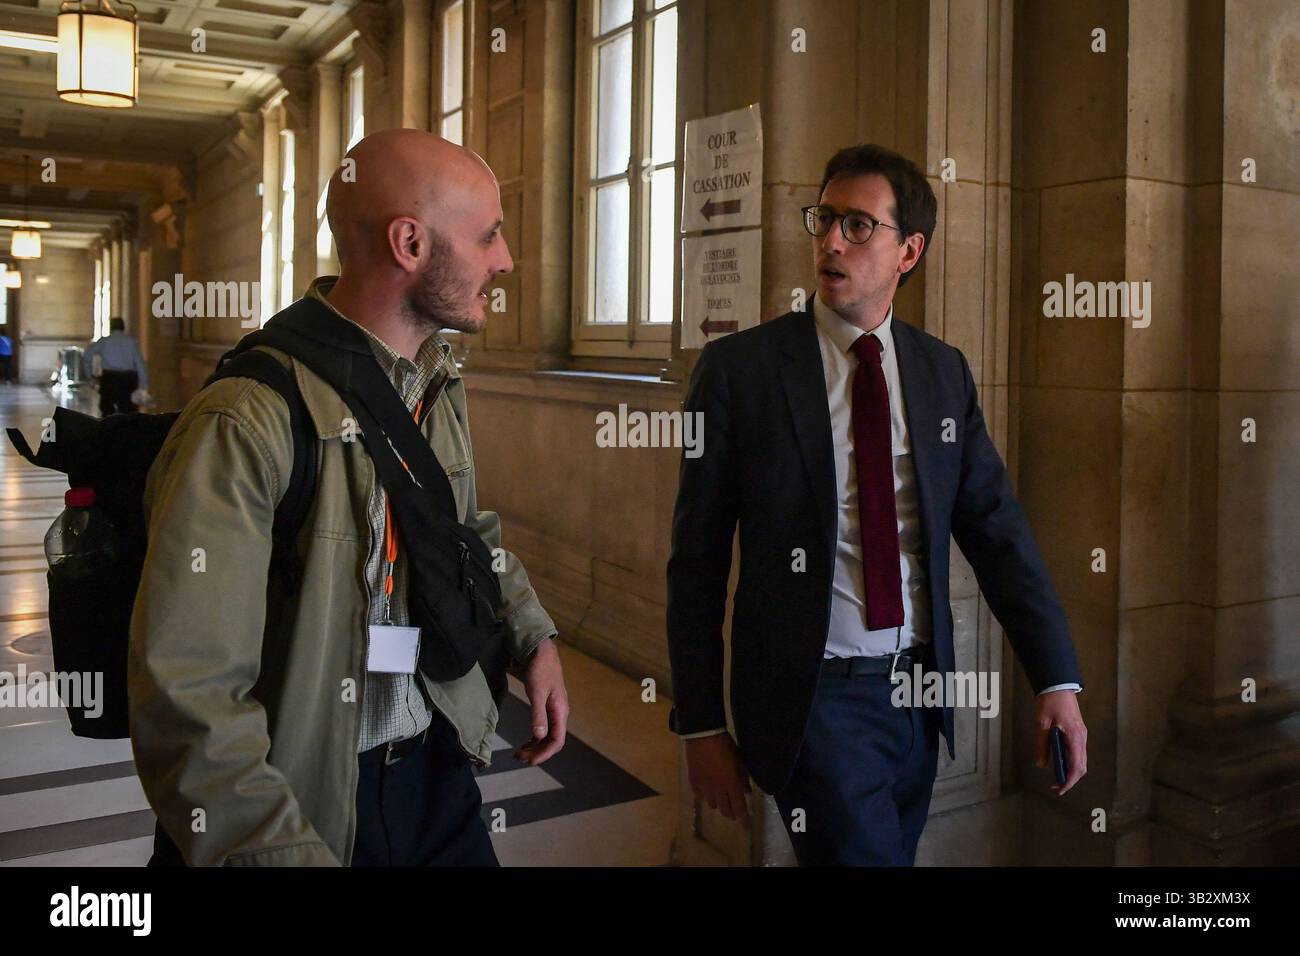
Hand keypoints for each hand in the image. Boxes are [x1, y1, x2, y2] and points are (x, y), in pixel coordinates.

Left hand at [514, 638, 567, 765]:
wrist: (541, 651)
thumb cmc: (540, 670)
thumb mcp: (537, 692)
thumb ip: (538, 715)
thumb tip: (538, 737)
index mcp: (560, 711)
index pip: (556, 741)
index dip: (544, 754)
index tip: (529, 761)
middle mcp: (559, 714)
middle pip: (552, 741)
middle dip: (537, 752)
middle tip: (518, 757)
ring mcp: (553, 711)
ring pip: (547, 736)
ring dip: (535, 746)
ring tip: (519, 753)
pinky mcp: (546, 706)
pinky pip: (543, 728)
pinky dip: (534, 737)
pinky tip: (525, 741)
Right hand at [684, 733, 750, 829]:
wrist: (703, 735)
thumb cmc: (725, 745)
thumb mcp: (739, 760)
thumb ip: (743, 778)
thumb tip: (747, 791)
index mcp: (732, 784)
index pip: (739, 807)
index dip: (743, 819)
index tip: (745, 827)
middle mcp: (718, 789)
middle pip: (725, 810)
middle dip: (731, 812)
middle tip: (734, 808)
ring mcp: (704, 787)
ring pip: (712, 805)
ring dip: (718, 803)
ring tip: (720, 795)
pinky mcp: (693, 782)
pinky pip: (700, 796)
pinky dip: (705, 795)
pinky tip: (707, 789)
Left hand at [1035, 689, 1087, 794]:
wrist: (1058, 685)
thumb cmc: (1050, 702)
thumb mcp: (1041, 724)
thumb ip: (1041, 745)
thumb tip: (1041, 765)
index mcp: (1075, 737)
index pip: (1077, 766)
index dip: (1069, 781)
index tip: (1060, 788)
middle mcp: (1082, 738)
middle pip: (1082, 766)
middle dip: (1071, 779)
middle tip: (1056, 786)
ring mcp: (1081, 735)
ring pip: (1081, 760)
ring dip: (1071, 771)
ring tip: (1057, 776)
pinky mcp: (1078, 732)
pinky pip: (1078, 752)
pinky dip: (1071, 761)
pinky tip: (1060, 763)